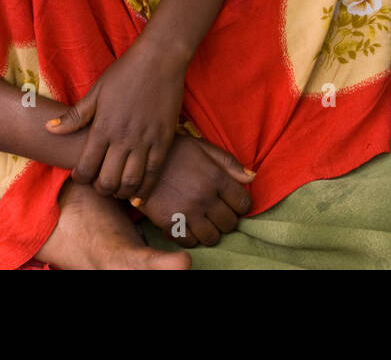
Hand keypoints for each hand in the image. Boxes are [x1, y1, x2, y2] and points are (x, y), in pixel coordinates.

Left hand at [46, 35, 185, 200]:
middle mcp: (123, 138)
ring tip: (118, 189)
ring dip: (122, 193)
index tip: (82, 176)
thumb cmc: (125, 73)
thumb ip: (74, 116)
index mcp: (103, 127)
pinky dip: (146, 189)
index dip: (81, 179)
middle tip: (100, 185)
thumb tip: (49, 129)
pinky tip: (139, 195)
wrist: (159, 59)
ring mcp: (146, 140)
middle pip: (108, 181)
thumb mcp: (96, 92)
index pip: (86, 168)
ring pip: (131, 182)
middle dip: (101, 189)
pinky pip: (154, 173)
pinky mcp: (164, 139)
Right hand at [136, 136, 255, 246]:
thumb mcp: (203, 148)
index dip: (241, 206)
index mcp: (216, 177)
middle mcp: (205, 197)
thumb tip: (252, 177)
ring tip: (205, 222)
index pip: (243, 204)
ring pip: (212, 237)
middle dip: (227, 220)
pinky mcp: (169, 222)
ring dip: (212, 232)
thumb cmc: (174, 151)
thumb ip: (229, 163)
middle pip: (230, 224)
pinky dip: (192, 238)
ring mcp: (187, 211)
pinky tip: (189, 226)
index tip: (234, 204)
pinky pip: (190, 242)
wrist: (138, 159)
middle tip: (219, 213)